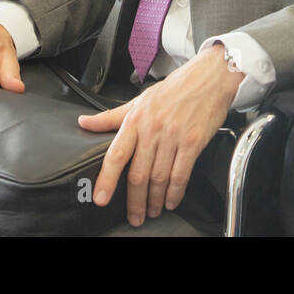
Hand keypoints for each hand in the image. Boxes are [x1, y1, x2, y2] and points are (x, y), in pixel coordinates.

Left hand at [78, 43, 242, 226]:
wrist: (209, 77)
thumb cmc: (175, 88)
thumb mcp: (139, 99)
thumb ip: (111, 116)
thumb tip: (84, 122)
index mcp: (136, 119)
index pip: (116, 154)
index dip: (107, 179)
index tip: (100, 198)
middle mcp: (152, 129)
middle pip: (138, 174)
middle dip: (134, 201)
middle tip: (134, 216)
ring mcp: (174, 137)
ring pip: (159, 178)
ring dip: (154, 200)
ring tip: (152, 210)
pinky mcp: (193, 143)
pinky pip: (181, 175)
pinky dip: (175, 193)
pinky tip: (171, 200)